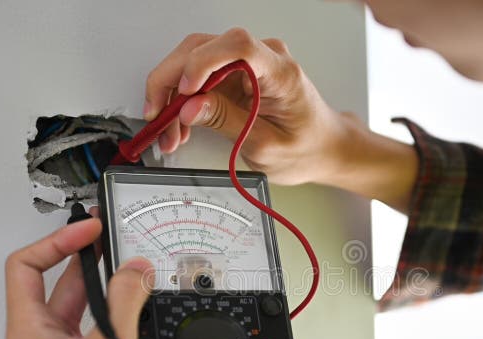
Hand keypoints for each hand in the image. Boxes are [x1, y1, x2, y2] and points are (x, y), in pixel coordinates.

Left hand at [5, 214, 157, 338]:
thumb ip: (126, 301)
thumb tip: (134, 269)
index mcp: (30, 329)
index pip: (26, 265)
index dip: (57, 240)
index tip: (87, 229)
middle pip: (56, 282)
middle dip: (87, 259)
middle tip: (113, 241)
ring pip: (77, 307)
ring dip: (103, 288)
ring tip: (132, 273)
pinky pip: (91, 330)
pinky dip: (111, 314)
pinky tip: (134, 312)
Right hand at [143, 28, 418, 210]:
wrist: (324, 148)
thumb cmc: (307, 147)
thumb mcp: (266, 146)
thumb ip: (228, 122)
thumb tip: (190, 107)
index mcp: (280, 72)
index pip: (237, 46)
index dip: (203, 62)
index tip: (185, 91)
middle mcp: (262, 58)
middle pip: (204, 48)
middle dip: (172, 82)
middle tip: (158, 115)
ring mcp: (247, 64)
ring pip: (194, 61)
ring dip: (173, 95)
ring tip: (168, 133)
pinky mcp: (236, 76)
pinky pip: (200, 78)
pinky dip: (183, 101)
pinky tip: (179, 127)